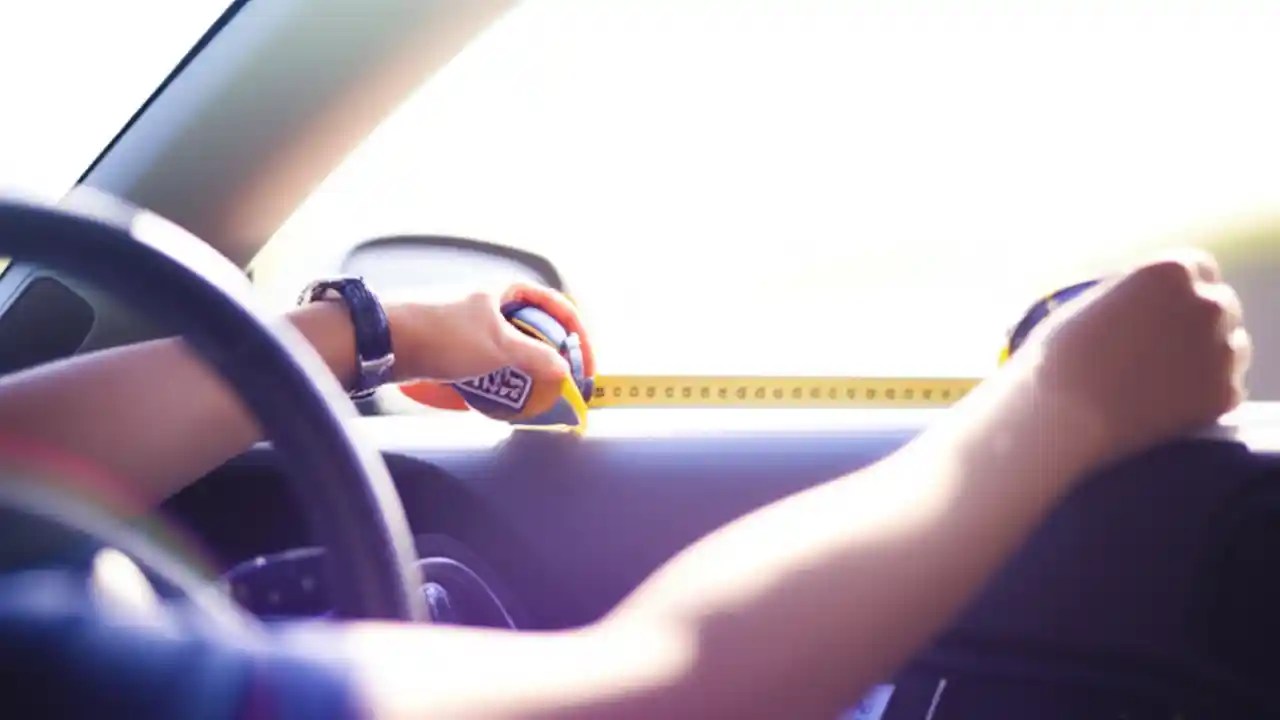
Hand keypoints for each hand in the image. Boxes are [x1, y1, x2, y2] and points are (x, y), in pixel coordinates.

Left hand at [384, 283, 594, 383]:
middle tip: (563, 382)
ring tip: (537, 394)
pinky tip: (504, 395)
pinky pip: (492, 361)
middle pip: (538, 328)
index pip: (559, 306)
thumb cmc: (445, 334)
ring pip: (515, 348)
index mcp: (508, 292)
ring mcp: (475, 325)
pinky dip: (504, 377)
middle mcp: (494, 303)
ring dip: (529, 370)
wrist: (387, 341)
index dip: (578, 334)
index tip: (585, 364)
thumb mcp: (499, 347)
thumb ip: (537, 358)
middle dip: (554, 356)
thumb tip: (565, 371)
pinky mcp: (457, 345)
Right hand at [1022, 250, 1249, 462]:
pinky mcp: (1224, 394)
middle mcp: (1206, 303)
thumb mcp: (1092, 305)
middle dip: (1198, 325)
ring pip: (1230, 349)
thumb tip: (1149, 307)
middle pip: (1220, 307)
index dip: (1182, 292)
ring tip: (1158, 382)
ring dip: (1206, 360)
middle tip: (1163, 352)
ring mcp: (1221, 350)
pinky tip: (1164, 406)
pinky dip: (1202, 398)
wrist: (1062, 418)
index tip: (1166, 313)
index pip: (1199, 269)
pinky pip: (1224, 390)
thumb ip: (1133, 297)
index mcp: (1169, 271)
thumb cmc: (1059, 362)